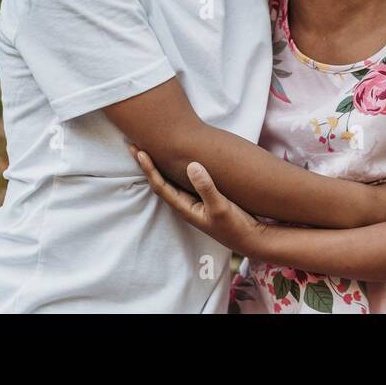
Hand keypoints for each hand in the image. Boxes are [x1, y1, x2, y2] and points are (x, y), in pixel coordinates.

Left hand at [131, 145, 265, 252]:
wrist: (251, 239)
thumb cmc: (235, 226)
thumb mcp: (221, 207)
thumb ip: (206, 187)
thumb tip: (191, 165)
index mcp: (185, 208)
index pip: (160, 186)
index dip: (149, 169)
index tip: (139, 151)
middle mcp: (186, 205)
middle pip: (160, 182)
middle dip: (147, 165)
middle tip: (134, 145)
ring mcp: (195, 202)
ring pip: (171, 181)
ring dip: (159, 166)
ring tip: (150, 149)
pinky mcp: (205, 198)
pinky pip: (185, 181)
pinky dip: (176, 169)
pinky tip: (177, 160)